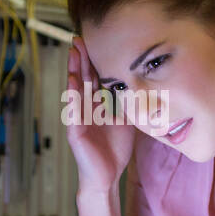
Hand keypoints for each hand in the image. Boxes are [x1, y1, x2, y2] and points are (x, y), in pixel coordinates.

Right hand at [66, 35, 135, 193]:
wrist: (108, 176)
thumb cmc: (114, 151)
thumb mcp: (125, 120)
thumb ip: (127, 103)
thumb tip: (142, 87)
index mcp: (95, 106)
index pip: (93, 78)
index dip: (92, 60)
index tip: (92, 41)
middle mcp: (84, 109)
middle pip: (82, 79)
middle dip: (80, 59)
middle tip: (78, 38)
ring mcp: (78, 119)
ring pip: (75, 91)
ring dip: (73, 72)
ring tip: (73, 54)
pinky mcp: (75, 132)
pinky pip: (74, 112)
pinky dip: (73, 97)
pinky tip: (73, 84)